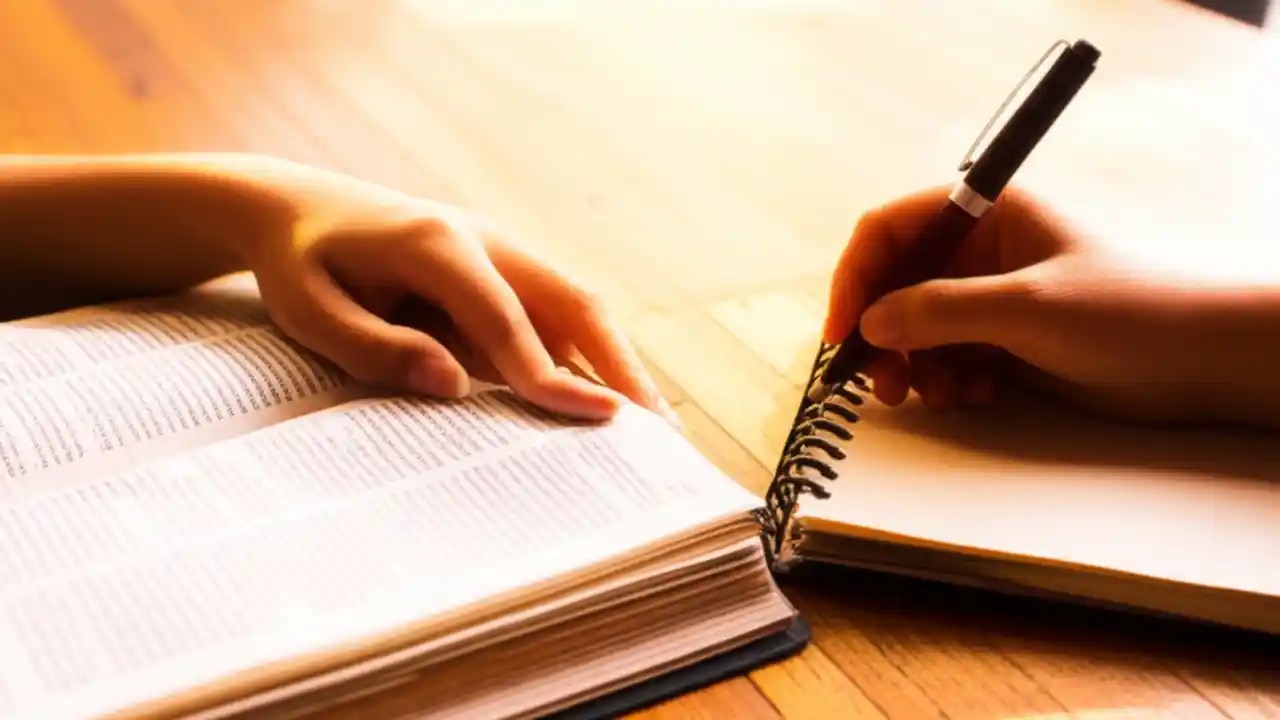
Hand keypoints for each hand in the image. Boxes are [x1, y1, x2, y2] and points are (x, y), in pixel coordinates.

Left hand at [243, 161, 671, 423]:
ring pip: (577, 308)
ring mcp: (500, 253)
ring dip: (616, 362)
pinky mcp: (502, 273)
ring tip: (652, 426)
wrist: (297, 206)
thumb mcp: (311, 311)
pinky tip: (600, 405)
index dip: (552, 373)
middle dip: (622, 365)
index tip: (597, 419)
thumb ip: (377, 350)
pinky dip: (585, 359)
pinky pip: (552, 318)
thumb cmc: (300, 264)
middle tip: (662, 429)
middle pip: (575, 303)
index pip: (508, 319)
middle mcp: (486, 240)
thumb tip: (455, 387)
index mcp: (438, 244)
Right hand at [823, 185, 1279, 426]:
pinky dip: (945, 381)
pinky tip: (977, 394)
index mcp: (985, 212)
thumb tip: (867, 324)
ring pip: (913, 330)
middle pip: (893, 286)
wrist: (1197, 364)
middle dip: (883, 336)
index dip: (855, 277)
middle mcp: (977, 251)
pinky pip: (942, 359)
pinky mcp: (999, 342)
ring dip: (914, 367)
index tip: (843, 331)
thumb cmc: (1125, 313)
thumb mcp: (1026, 307)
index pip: (890, 231)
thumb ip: (941, 311)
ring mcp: (987, 298)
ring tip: (939, 395)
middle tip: (884, 386)